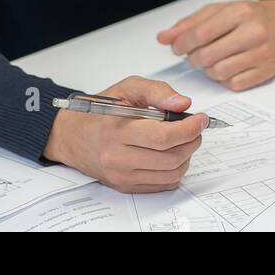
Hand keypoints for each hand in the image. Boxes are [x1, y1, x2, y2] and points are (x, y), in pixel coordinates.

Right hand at [43, 75, 205, 192]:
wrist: (72, 135)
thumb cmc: (102, 110)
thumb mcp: (128, 87)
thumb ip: (157, 91)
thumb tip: (183, 104)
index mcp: (118, 130)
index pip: (163, 137)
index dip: (189, 129)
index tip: (202, 119)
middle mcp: (118, 157)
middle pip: (170, 158)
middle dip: (193, 141)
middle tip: (196, 127)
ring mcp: (121, 176)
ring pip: (170, 174)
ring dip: (187, 156)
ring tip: (184, 140)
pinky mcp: (125, 186)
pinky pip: (162, 184)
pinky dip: (175, 170)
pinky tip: (172, 153)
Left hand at [157, 0, 274, 89]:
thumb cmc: (251, 16)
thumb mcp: (221, 10)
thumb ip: (190, 23)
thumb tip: (164, 38)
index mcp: (240, 12)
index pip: (201, 33)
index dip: (182, 44)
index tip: (177, 46)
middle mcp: (254, 32)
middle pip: (207, 56)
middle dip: (194, 58)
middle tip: (196, 53)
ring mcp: (262, 54)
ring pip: (218, 73)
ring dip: (208, 69)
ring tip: (212, 59)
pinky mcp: (267, 71)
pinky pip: (234, 84)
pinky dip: (225, 78)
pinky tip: (228, 66)